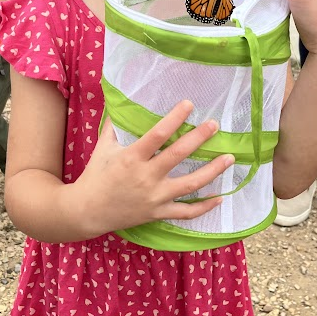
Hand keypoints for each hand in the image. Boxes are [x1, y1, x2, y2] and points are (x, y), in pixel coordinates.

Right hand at [72, 101, 234, 238]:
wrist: (87, 211)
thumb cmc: (95, 175)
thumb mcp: (103, 147)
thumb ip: (116, 126)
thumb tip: (124, 102)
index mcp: (131, 157)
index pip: (157, 134)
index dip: (175, 118)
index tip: (189, 104)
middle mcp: (146, 177)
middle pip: (178, 155)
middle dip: (199, 138)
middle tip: (215, 125)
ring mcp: (154, 197)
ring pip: (190, 185)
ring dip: (212, 171)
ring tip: (229, 158)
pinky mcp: (158, 213)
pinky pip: (186, 212)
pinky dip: (205, 207)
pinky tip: (221, 197)